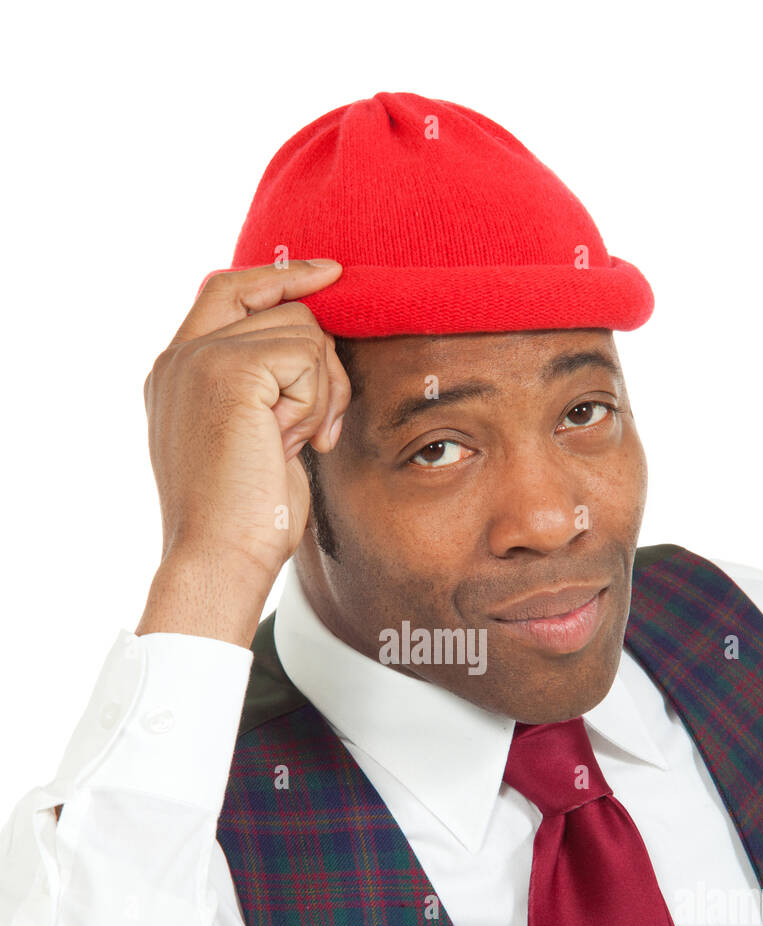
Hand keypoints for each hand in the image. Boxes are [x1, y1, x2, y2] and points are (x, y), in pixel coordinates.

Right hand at [135, 260, 349, 644]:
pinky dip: (316, 404)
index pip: (230, 290)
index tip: (330, 274)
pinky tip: (293, 444)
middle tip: (315, 430)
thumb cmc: (245, 519)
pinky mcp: (229, 370)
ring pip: (304, 330)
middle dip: (321, 364)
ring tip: (293, 444)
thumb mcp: (255, 438)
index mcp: (178, 371)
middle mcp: (181, 357)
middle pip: (282, 307)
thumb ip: (267, 388)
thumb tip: (316, 350)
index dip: (283, 277)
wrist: (219, 558)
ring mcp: (200, 359)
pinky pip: (307, 356)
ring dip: (321, 393)